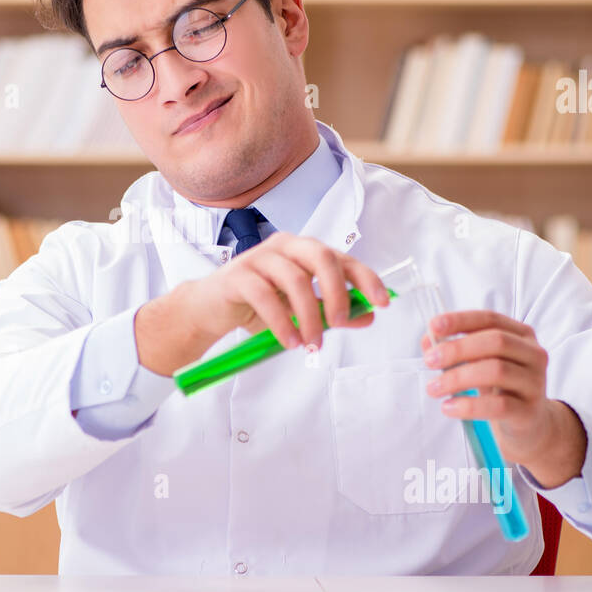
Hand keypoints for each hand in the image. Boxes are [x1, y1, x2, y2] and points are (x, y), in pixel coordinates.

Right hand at [186, 231, 389, 350]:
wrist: (209, 310)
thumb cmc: (256, 306)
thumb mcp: (299, 311)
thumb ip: (331, 310)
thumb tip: (367, 316)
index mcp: (303, 250)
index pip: (342, 258)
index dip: (366, 278)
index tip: (382, 303)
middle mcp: (284, 246)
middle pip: (321, 258)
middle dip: (337, 293)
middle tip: (338, 325)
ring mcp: (258, 257)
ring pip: (295, 280)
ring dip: (308, 317)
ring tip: (311, 345)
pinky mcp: (237, 275)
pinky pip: (265, 296)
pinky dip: (281, 322)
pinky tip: (289, 341)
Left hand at [419, 310, 586, 488]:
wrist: (529, 425)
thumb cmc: (501, 388)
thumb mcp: (480, 364)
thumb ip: (456, 349)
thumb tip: (429, 340)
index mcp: (521, 335)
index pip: (490, 319)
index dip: (461, 320)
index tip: (433, 326)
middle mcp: (533, 355)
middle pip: (496, 342)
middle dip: (457, 349)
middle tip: (430, 361)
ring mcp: (534, 383)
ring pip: (496, 371)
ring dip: (458, 378)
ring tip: (433, 388)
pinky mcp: (529, 411)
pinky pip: (498, 405)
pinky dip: (469, 406)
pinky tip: (449, 408)